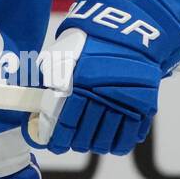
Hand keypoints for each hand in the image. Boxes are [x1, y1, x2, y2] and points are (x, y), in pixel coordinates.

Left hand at [25, 0, 179, 154]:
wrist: (126, 32)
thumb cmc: (87, 45)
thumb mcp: (61, 57)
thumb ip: (49, 81)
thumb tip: (34, 107)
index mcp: (80, 83)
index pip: (67, 122)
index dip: (59, 139)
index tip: (55, 146)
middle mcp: (102, 94)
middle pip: (86, 135)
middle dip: (76, 143)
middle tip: (73, 143)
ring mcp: (125, 101)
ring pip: (107, 140)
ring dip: (96, 145)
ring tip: (91, 144)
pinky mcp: (144, 104)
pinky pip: (130, 135)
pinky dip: (119, 143)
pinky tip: (111, 143)